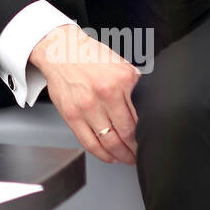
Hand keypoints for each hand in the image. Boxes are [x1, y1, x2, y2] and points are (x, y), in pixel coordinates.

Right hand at [29, 24, 139, 164]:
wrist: (60, 50)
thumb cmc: (89, 56)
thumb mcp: (119, 64)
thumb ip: (134, 86)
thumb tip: (148, 108)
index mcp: (122, 79)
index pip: (140, 115)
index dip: (147, 133)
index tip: (150, 139)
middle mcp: (105, 92)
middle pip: (127, 132)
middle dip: (136, 148)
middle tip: (141, 153)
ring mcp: (86, 105)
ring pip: (109, 141)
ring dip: (121, 155)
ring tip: (127, 158)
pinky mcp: (71, 114)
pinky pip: (89, 142)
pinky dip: (102, 154)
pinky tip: (109, 156)